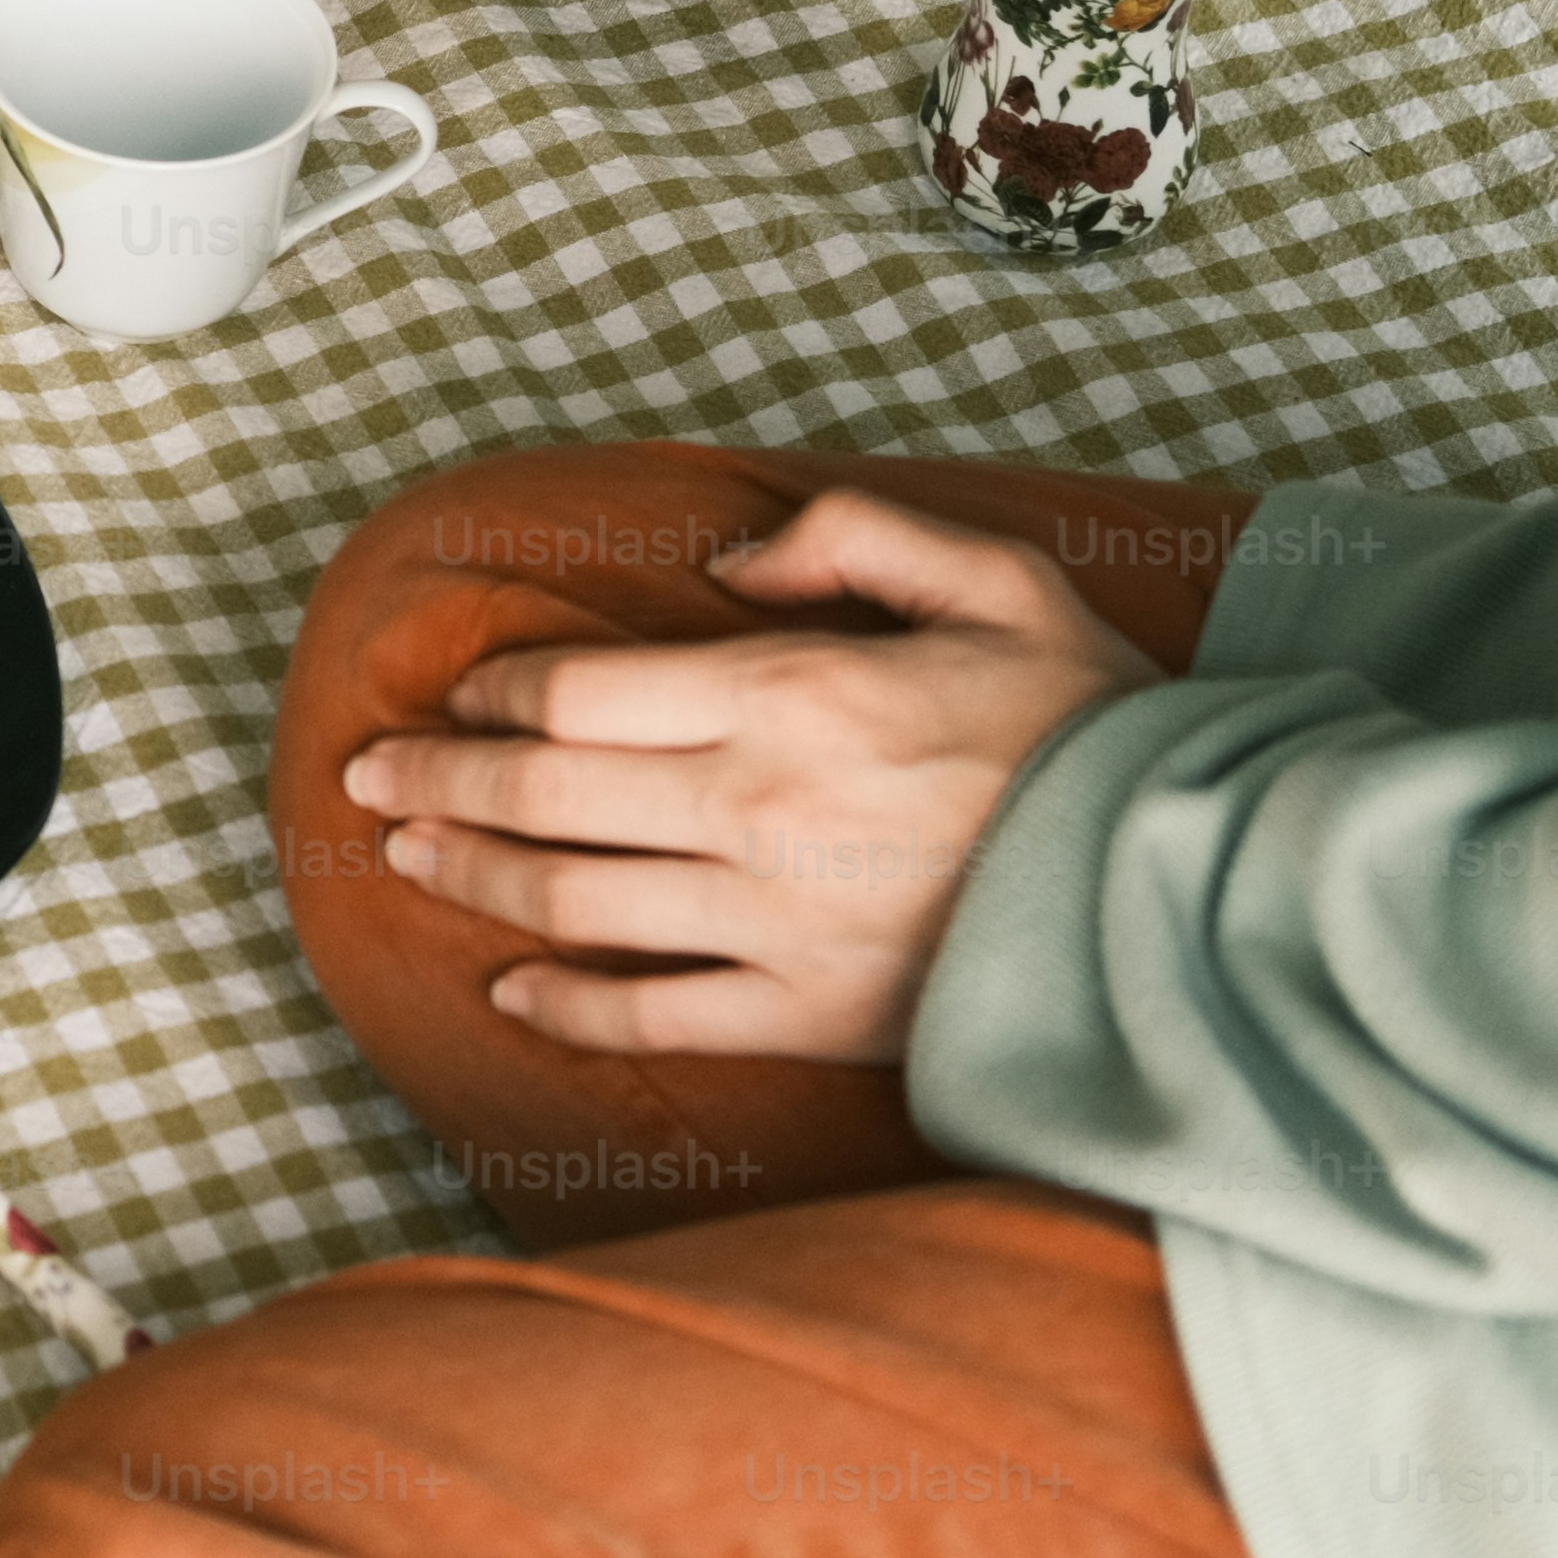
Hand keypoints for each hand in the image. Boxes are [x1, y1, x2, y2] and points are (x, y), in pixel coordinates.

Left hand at [335, 489, 1158, 1061]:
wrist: (1190, 895)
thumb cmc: (1092, 727)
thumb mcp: (995, 579)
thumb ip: (852, 542)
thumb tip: (730, 569)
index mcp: (794, 695)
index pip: (584, 694)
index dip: (497, 697)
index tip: (456, 699)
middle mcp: (759, 809)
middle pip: (543, 798)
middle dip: (438, 785)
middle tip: (367, 780)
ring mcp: (776, 923)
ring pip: (572, 903)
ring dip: (471, 879)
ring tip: (409, 859)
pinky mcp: (808, 1016)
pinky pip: (651, 1015)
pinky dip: (564, 1005)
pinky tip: (511, 988)